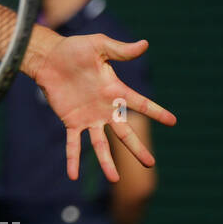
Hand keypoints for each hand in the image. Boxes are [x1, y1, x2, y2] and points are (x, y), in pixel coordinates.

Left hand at [32, 35, 176, 181]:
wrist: (49, 58)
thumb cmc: (75, 50)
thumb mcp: (99, 46)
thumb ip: (120, 50)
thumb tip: (145, 44)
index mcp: (115, 92)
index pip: (141, 104)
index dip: (157, 112)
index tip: (173, 121)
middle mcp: (105, 109)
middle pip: (124, 133)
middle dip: (137, 149)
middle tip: (150, 164)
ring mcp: (88, 118)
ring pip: (100, 144)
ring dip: (106, 161)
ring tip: (114, 179)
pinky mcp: (70, 121)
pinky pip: (73, 144)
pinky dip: (73, 159)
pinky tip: (73, 175)